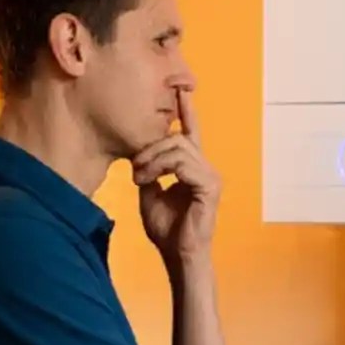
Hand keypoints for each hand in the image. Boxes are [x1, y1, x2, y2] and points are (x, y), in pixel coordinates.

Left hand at [132, 88, 222, 263]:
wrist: (178, 255)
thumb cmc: (167, 229)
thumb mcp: (149, 193)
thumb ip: (149, 171)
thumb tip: (138, 156)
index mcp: (192, 167)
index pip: (190, 132)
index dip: (186, 110)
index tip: (179, 90)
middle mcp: (205, 167)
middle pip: (176, 137)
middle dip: (150, 148)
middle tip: (134, 169)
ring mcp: (210, 176)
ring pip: (177, 147)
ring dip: (152, 159)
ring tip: (139, 177)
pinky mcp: (209, 186)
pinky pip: (182, 163)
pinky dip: (160, 168)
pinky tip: (148, 181)